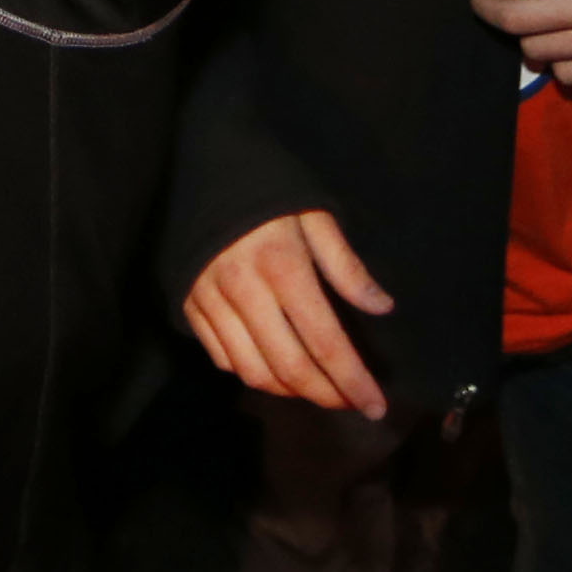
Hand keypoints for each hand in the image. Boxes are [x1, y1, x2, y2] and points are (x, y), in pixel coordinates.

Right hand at [181, 206, 397, 419]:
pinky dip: (251, 374)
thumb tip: (381, 307)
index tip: (376, 406)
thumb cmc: (269, 188)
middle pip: (289, 367)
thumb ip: (346, 265)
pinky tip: (274, 369)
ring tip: (316, 389)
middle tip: (351, 405)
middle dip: (325, 396)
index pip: (324, 341)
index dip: (352, 380)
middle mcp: (244, 291)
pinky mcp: (189, 305)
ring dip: (289, 392)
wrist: (203, 166)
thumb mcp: (315, 215)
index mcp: (282, 266)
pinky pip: (222, 358)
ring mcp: (210, 301)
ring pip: (252, 371)